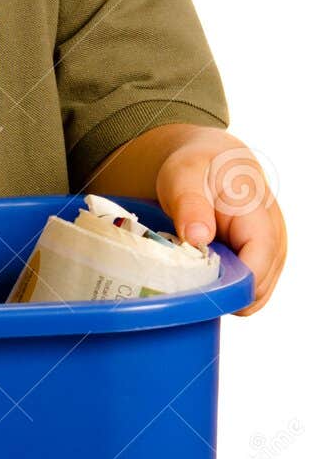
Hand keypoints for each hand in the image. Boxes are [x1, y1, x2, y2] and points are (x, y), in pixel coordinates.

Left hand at [156, 134, 285, 314]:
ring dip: (223, 292)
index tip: (198, 288)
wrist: (211, 162)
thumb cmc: (198, 167)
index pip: (258, 264)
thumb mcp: (184, 175)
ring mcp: (271, 253)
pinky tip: (205, 272)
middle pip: (257, 288)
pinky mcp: (262, 263)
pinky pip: (246, 291)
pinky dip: (225, 289)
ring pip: (253, 296)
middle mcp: (275, 238)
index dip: (230, 284)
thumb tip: (197, 237)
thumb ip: (190, 203)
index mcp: (259, 215)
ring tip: (195, 270)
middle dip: (222, 292)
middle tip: (186, 277)